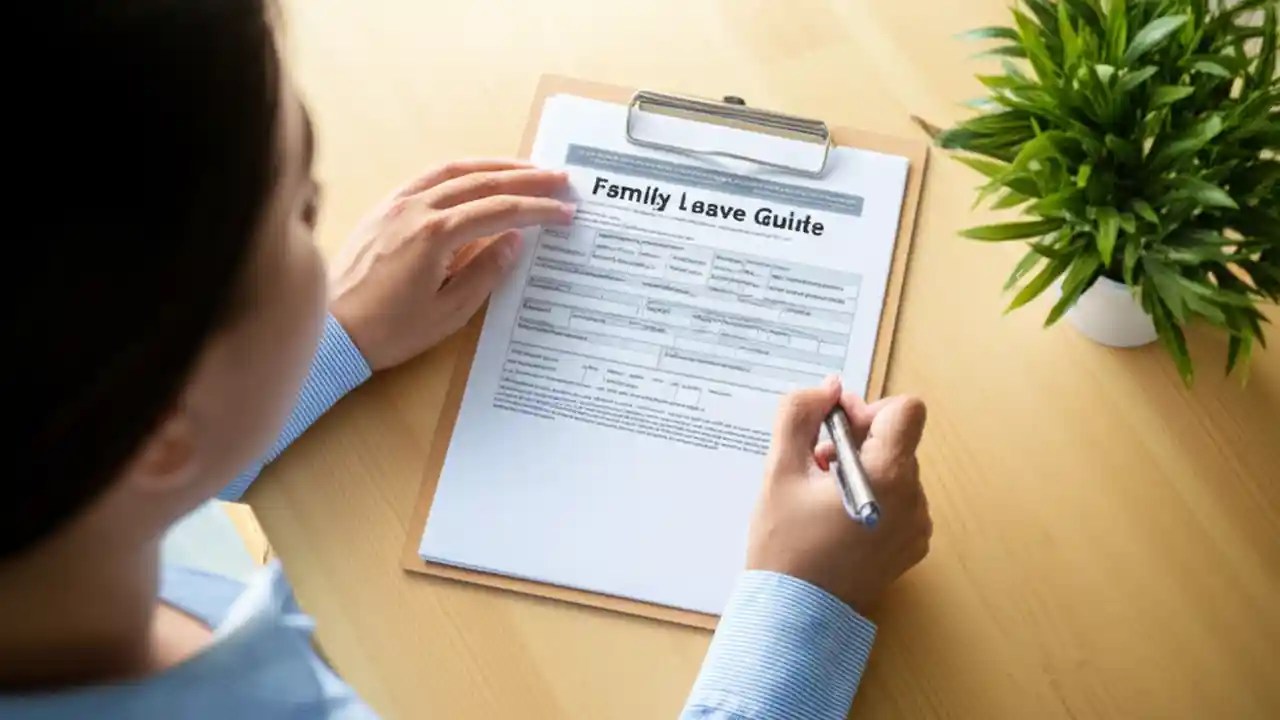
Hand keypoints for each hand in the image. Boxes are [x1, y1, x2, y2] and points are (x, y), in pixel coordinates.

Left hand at [329, 159, 572, 369]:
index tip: (564, 210)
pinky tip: (474, 174)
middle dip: (525, 178)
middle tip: (559, 177)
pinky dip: (459, 171)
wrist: (333, 332)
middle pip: (481, 182)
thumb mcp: (449, 311)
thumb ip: (485, 271)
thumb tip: (514, 239)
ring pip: (454, 171)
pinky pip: (427, 177)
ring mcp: (396, 205)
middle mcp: (416, 209)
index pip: (499, 211)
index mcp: (435, 235)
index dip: (536, 209)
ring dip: (494, 166)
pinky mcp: (383, 209)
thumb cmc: (390, 330)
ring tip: (526, 167)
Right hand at [747, 375, 930, 614]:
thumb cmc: (785, 547)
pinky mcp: (911, 547)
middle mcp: (914, 500)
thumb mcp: (779, 471)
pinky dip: (872, 498)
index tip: (835, 430)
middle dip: (857, 442)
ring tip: (822, 496)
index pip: (906, 411)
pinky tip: (836, 517)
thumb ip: (799, 414)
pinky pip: (899, 502)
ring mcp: (916, 527)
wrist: (794, 616)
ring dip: (862, 470)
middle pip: (898, 441)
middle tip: (816, 465)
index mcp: (890, 477)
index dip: (869, 410)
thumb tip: (828, 388)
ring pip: (896, 471)